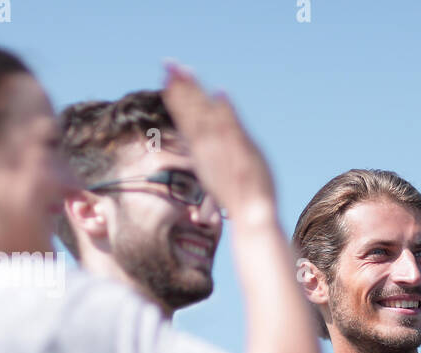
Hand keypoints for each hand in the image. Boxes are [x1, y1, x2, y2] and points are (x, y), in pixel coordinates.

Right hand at [161, 63, 275, 218]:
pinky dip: (226, 113)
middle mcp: (210, 150)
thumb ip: (213, 155)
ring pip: (205, 118)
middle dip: (181, 89)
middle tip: (168, 65)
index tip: (167, 78)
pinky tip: (220, 95)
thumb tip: (206, 148)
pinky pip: (231, 130)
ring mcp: (224, 152)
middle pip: (192, 114)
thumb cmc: (239, 198)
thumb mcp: (220, 173)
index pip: (187, 121)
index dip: (177, 99)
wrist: (253, 219)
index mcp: (204, 154)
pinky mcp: (241, 155)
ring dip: (196, 95)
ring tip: (185, 73)